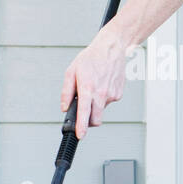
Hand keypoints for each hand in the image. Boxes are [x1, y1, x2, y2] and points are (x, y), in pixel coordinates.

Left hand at [60, 25, 127, 139]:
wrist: (112, 48)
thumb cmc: (91, 58)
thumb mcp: (71, 71)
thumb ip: (66, 92)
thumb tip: (64, 108)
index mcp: (88, 87)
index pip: (84, 112)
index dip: (81, 126)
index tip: (80, 135)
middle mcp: (101, 93)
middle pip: (95, 120)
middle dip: (88, 121)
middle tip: (82, 114)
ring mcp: (111, 94)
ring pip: (101, 110)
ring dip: (95, 105)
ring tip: (93, 87)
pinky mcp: (118, 94)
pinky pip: (108, 103)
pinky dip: (103, 98)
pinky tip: (102, 85)